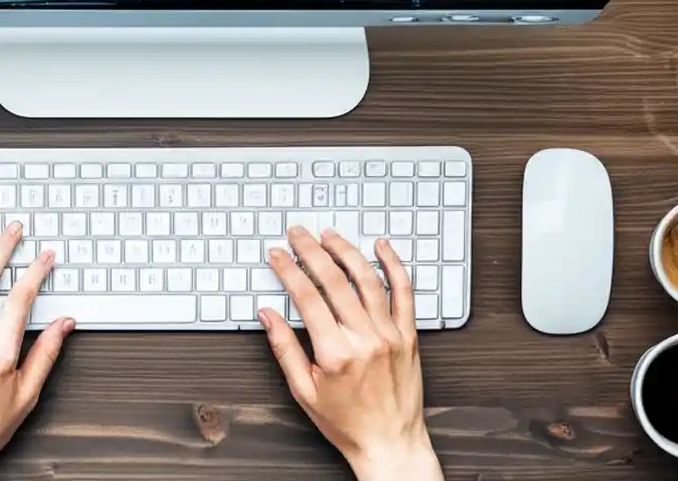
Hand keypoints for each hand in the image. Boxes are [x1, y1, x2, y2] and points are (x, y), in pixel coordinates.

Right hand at [260, 228, 443, 480]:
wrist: (390, 443)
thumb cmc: (347, 422)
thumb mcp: (303, 391)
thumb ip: (284, 348)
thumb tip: (267, 315)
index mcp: (335, 354)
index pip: (307, 297)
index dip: (289, 270)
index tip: (278, 255)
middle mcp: (365, 339)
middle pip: (335, 281)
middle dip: (312, 251)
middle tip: (298, 234)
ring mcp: (390, 335)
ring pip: (368, 279)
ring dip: (346, 251)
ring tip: (329, 235)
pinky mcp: (409, 336)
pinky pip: (404, 292)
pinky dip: (394, 265)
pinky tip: (382, 247)